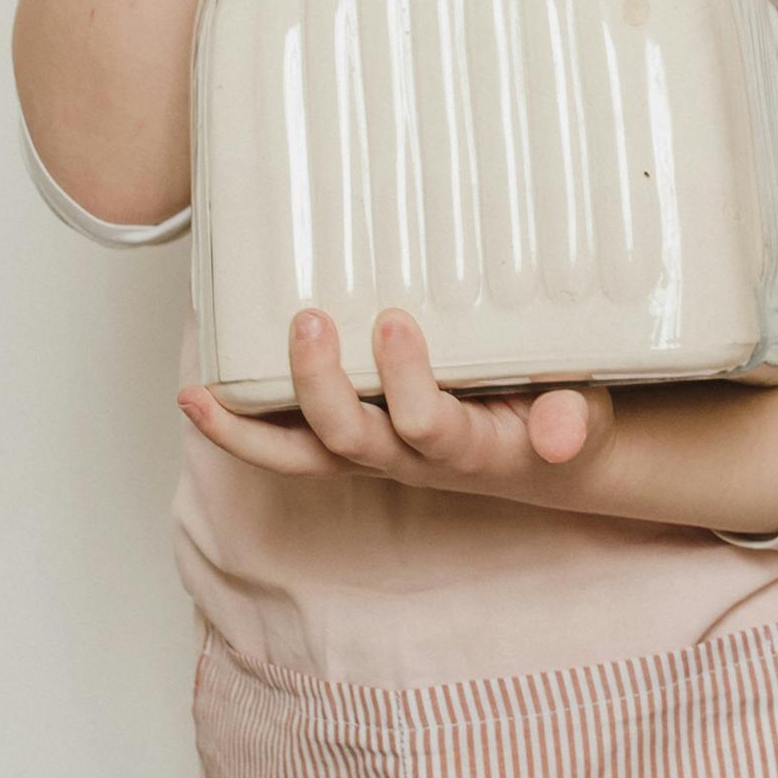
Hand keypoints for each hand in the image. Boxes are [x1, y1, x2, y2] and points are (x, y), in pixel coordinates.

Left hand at [180, 303, 618, 494]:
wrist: (543, 454)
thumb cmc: (557, 416)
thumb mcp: (582, 415)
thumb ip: (571, 421)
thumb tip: (559, 431)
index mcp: (468, 448)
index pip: (428, 425)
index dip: (405, 380)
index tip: (396, 317)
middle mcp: (409, 459)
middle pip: (350, 440)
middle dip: (322, 385)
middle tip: (311, 320)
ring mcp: (372, 454)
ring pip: (301, 455)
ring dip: (250, 427)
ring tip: (202, 392)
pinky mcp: (348, 442)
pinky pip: (284, 447)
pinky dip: (238, 430)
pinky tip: (195, 398)